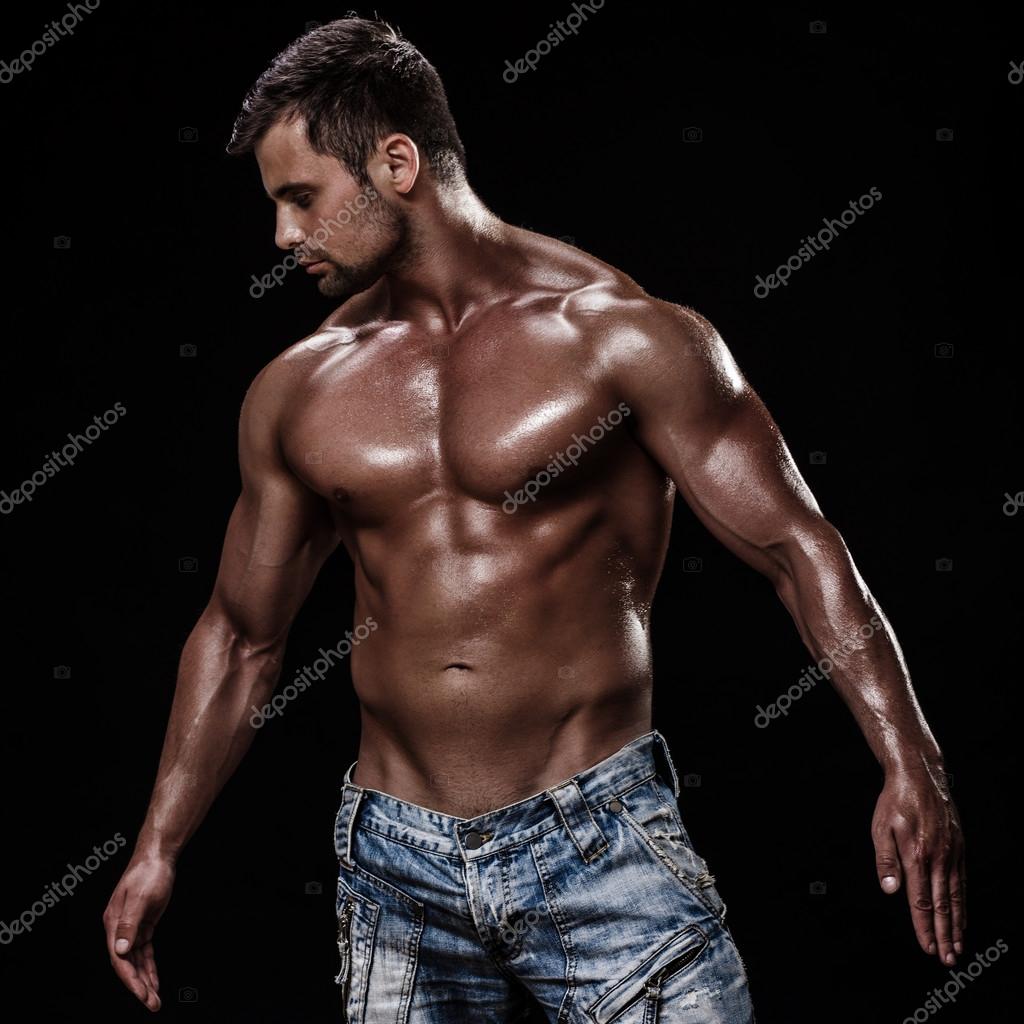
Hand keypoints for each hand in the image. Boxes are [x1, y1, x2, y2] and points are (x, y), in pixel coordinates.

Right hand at [103, 854, 174, 1010]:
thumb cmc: (148, 873)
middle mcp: (119, 929)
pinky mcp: (143, 926)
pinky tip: (154, 981)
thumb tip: (119, 950)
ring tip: (154, 999)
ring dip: (145, 980)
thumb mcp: (141, 898)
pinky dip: (150, 967)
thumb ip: (129, 924)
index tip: (142, 995)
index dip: (130, 979)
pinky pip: (145, 952)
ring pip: (136, 961)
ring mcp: (131, 928)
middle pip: (127, 964)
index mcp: (113, 924)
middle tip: (152, 1004)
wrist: (158, 856)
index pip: (119, 959)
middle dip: (139, 986)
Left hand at [871, 764, 964, 964]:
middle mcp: (938, 858)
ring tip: (957, 947)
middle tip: (947, 960)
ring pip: (956, 896)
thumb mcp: (880, 827)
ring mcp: (952, 853)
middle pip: (942, 905)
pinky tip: (962, 917)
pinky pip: (962, 882)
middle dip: (944, 935)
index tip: (927, 947)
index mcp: (916, 855)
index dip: (923, 926)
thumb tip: (889, 890)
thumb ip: (885, 861)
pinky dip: (963, 903)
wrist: (919, 775)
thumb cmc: (895, 802)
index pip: (920, 900)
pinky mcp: (959, 848)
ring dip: (957, 925)